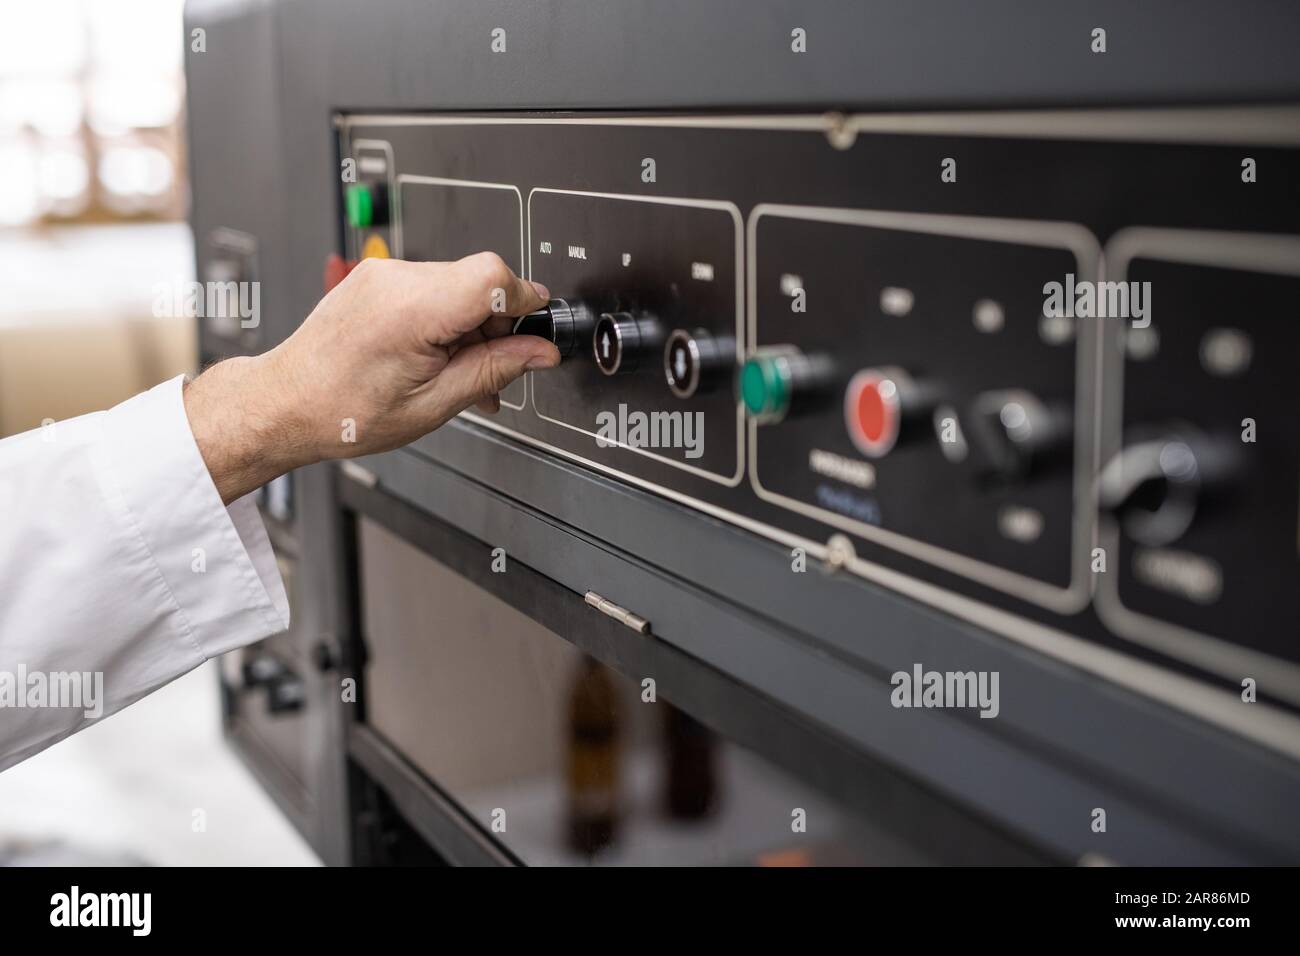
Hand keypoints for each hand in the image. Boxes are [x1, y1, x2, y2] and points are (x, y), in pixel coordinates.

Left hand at [184, 252, 557, 502]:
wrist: (286, 404)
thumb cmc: (342, 411)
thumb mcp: (434, 403)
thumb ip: (494, 370)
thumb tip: (539, 351)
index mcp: (411, 309)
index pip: (492, 276)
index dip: (524, 301)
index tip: (538, 329)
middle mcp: (395, 279)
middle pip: (479, 280)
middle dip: (498, 325)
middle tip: (495, 371)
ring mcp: (383, 274)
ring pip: (459, 285)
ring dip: (473, 326)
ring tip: (461, 374)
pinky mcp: (378, 278)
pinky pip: (432, 288)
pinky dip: (447, 320)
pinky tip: (440, 357)